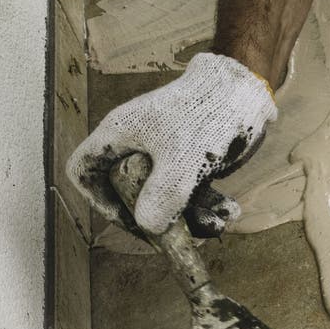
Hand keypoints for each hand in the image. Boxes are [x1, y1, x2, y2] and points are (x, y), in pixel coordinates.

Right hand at [66, 53, 276, 236]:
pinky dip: (207, 206)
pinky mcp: (187, 161)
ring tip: (220, 222)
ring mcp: (163, 155)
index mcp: (119, 135)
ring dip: (191, 219)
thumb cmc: (206, 116)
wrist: (245, 90)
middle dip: (157, 221)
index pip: (84, 170)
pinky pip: (189, 194)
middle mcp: (136, 146)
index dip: (98, 201)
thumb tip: (148, 227)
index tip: (127, 220)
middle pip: (129, 196)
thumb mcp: (182, 163)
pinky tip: (230, 211)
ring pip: (165, 200)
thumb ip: (161, 199)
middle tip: (178, 238)